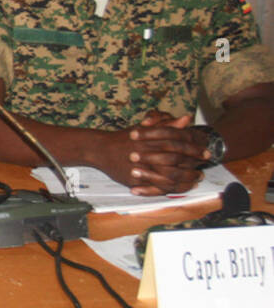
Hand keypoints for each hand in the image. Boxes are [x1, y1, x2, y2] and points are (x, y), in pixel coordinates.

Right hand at [92, 114, 206, 194]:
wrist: (101, 149)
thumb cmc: (126, 137)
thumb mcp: (147, 128)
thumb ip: (168, 124)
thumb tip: (187, 119)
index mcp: (153, 140)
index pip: (181, 146)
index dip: (195, 151)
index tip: (206, 153)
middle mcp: (149, 154)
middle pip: (178, 162)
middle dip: (193, 167)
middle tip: (202, 171)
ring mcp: (143, 168)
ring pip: (169, 177)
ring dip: (185, 180)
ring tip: (195, 180)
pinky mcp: (136, 180)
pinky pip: (157, 187)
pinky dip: (170, 188)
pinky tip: (179, 188)